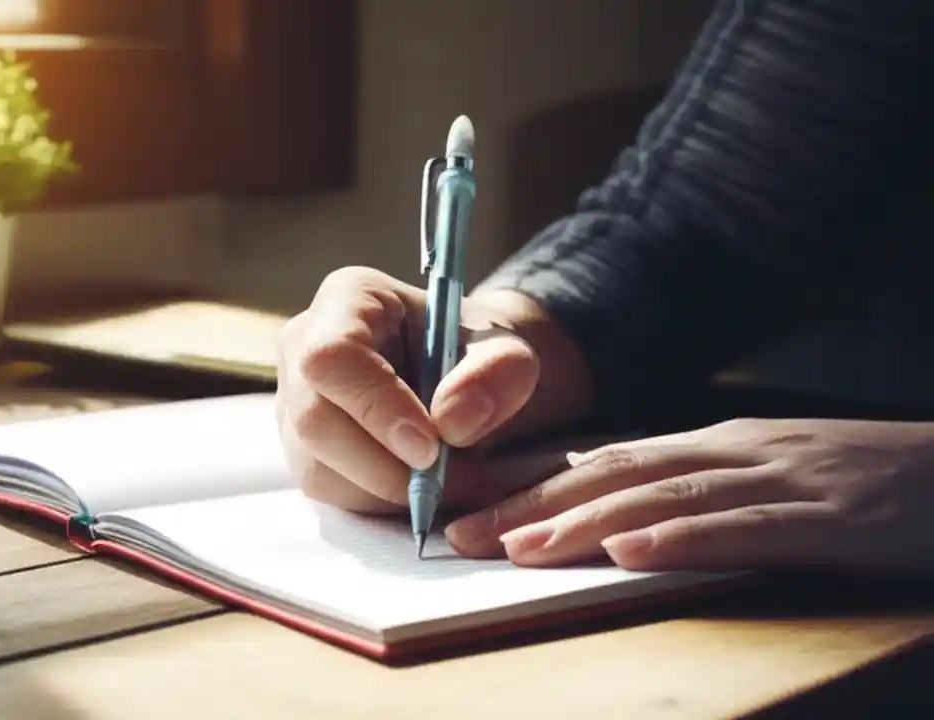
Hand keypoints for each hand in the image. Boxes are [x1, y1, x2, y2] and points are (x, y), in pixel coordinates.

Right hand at [274, 266, 590, 513]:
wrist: (468, 379)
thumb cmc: (478, 354)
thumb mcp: (509, 350)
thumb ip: (497, 373)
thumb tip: (452, 421)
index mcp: (349, 298)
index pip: (333, 357)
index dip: (375, 407)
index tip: (430, 448)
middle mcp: (303, 347)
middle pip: (315, 420)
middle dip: (385, 465)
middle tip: (451, 479)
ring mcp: (294, 402)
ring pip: (318, 467)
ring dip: (388, 491)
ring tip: (449, 483)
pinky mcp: (302, 449)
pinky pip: (329, 493)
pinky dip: (380, 503)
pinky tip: (422, 488)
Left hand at [444, 418, 933, 573]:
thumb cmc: (859, 483)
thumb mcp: (765, 476)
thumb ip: (691, 488)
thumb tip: (611, 513)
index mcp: (713, 444)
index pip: (601, 456)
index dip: (526, 475)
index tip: (459, 494)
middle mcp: (733, 451)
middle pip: (614, 472)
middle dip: (530, 501)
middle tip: (458, 530)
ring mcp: (780, 478)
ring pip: (664, 496)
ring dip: (584, 522)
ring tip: (519, 545)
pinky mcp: (828, 517)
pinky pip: (745, 529)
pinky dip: (683, 539)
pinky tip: (633, 553)